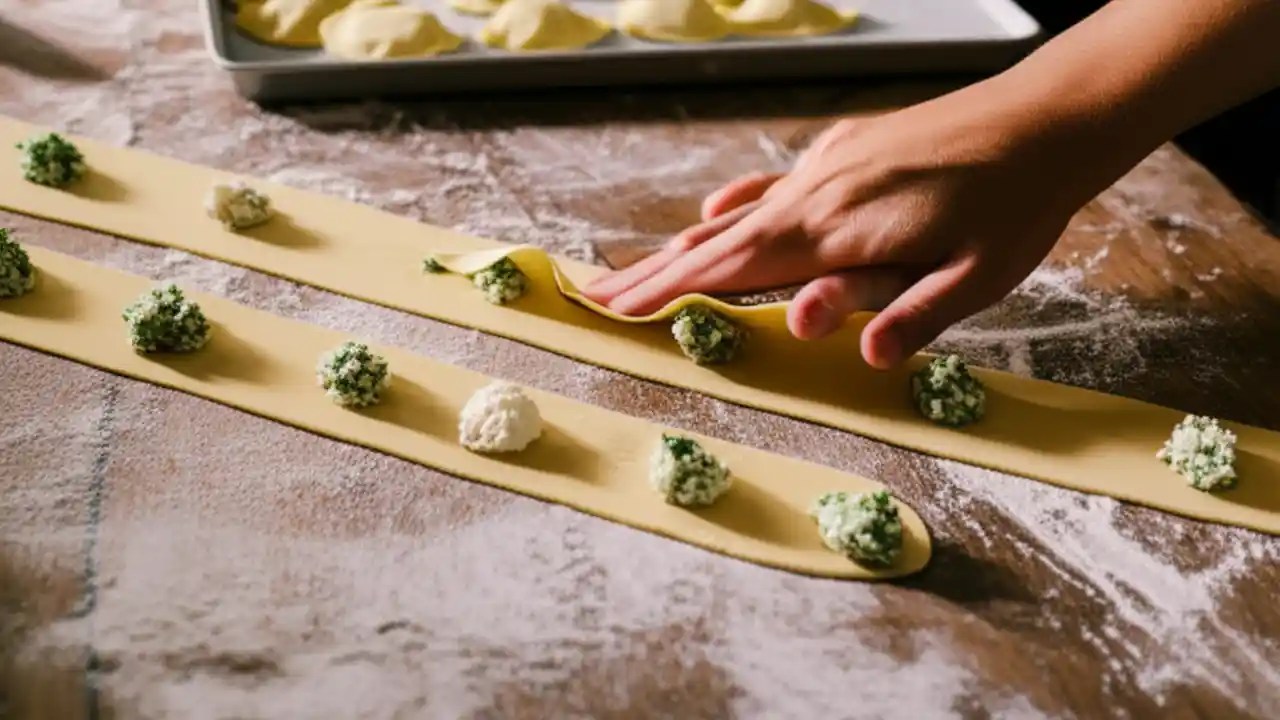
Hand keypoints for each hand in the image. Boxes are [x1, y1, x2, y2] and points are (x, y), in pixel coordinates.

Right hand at [584, 83, 1096, 368]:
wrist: (1047, 119)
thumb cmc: (1016, 208)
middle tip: (595, 301)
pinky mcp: (843, 152)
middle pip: (716, 241)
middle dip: (653, 276)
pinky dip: (733, 205)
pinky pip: (770, 185)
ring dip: (681, 246)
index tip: (616, 313)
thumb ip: (904, 312)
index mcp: (839, 230)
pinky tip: (714, 211)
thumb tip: (834, 343)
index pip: (733, 269)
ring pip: (736, 212)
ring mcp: (825, 167)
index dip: (670, 294)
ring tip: (639, 271)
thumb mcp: (976, 276)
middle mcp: (816, 193)